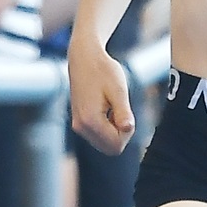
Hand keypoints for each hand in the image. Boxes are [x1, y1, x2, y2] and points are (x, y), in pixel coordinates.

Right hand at [68, 28, 135, 154]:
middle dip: (121, 134)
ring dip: (114, 130)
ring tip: (113, 106)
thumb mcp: (118, 89)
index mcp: (90, 120)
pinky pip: (98, 135)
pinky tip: (107, 107)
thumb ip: (123, 112)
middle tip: (121, 110)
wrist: (84, 57)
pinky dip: (107, 127)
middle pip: (110, 148)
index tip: (126, 112)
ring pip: (104, 143)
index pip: (116, 145)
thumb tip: (128, 129)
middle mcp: (80, 126)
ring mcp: (78, 125)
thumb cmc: (103, 70)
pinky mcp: (79, 121)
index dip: (127, 132)